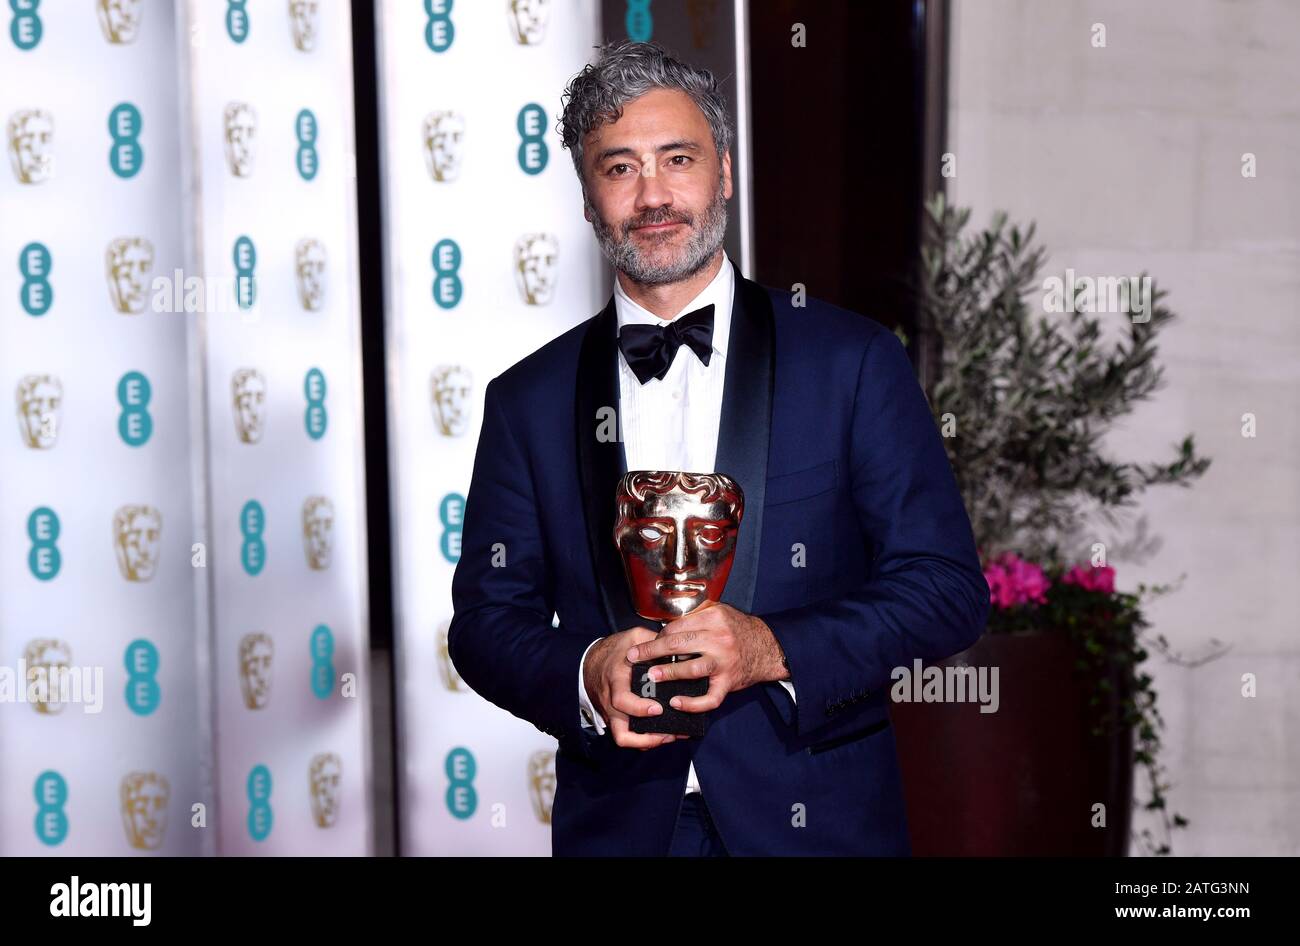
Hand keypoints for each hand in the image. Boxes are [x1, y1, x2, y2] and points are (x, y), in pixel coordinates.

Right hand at [583, 627, 686, 749]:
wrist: (590, 662)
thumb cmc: (614, 650)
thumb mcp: (633, 637)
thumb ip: (653, 641)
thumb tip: (677, 646)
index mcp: (616, 681)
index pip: (622, 700)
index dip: (639, 708)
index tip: (658, 708)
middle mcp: (612, 702)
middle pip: (621, 733)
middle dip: (647, 739)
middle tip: (670, 732)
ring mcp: (612, 713)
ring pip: (624, 739)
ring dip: (647, 743)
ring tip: (671, 737)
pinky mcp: (616, 719)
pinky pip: (627, 735)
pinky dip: (644, 740)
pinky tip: (663, 734)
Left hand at [624, 601, 787, 713]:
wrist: (768, 647)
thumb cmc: (739, 630)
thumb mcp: (720, 612)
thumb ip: (696, 615)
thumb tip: (666, 624)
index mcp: (714, 618)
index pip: (677, 626)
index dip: (658, 635)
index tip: (645, 642)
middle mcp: (718, 639)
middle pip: (678, 644)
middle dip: (652, 650)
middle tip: (634, 657)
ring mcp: (724, 662)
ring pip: (690, 668)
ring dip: (667, 672)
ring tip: (651, 676)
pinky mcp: (728, 682)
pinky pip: (709, 698)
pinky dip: (692, 703)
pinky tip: (676, 702)